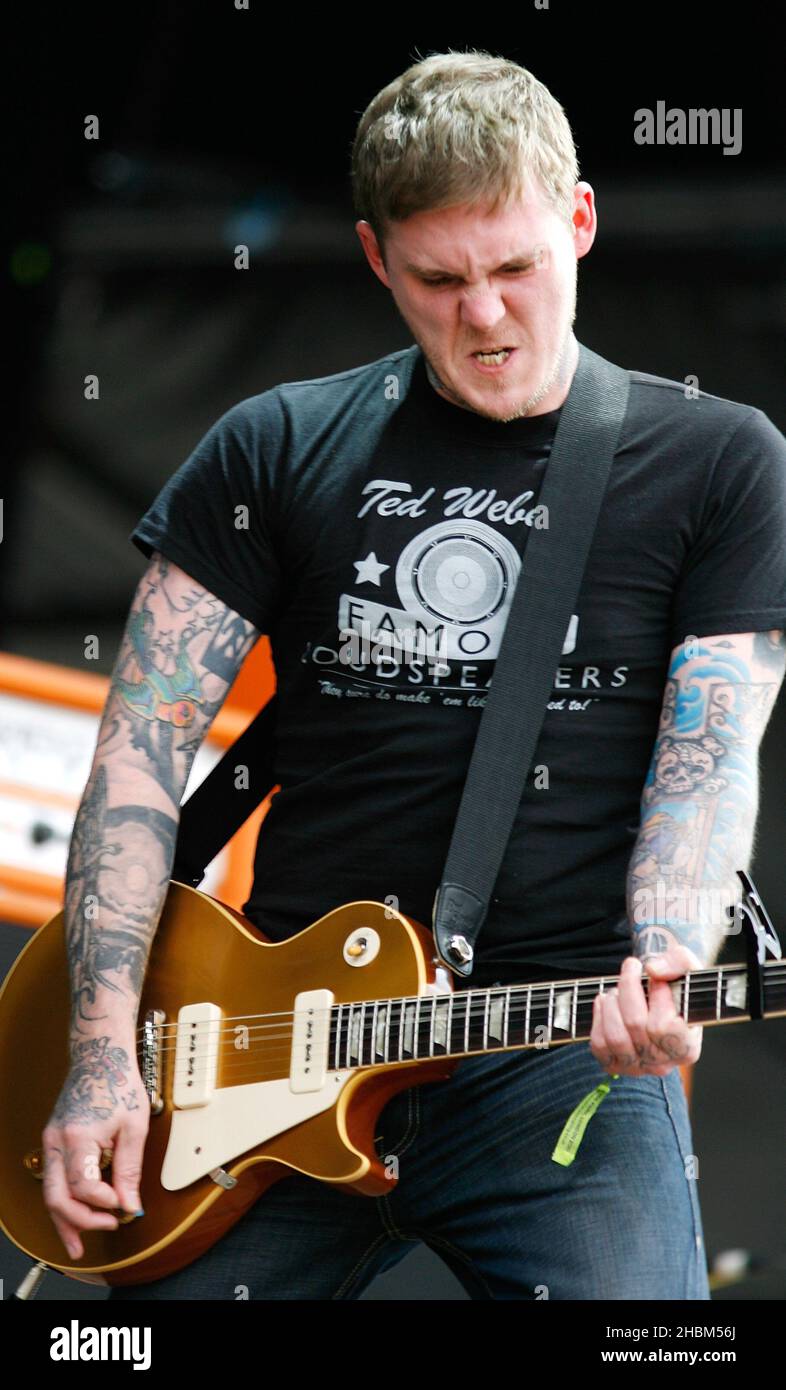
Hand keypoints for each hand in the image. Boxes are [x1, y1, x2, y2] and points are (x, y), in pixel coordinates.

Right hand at [41, 1036, 149, 1260]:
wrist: (100, 1056)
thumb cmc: (119, 1083)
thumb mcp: (134, 1126)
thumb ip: (130, 1170)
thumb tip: (129, 1205)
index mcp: (78, 1136)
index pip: (83, 1186)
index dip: (104, 1202)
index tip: (123, 1204)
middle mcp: (57, 1142)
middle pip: (57, 1197)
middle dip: (80, 1222)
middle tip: (106, 1229)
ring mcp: (51, 1142)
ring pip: (49, 1193)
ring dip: (65, 1221)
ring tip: (77, 1245)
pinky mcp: (53, 1143)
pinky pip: (53, 1180)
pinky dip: (63, 1203)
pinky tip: (73, 1219)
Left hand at [589, 934, 703, 1076]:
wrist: (660, 1002)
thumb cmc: (677, 986)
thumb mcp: (689, 968)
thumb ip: (679, 962)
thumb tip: (654, 970)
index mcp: (687, 1047)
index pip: (663, 1026)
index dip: (657, 995)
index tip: (656, 977)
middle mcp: (663, 1064)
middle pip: (635, 1025)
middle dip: (628, 988)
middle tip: (631, 967)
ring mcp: (638, 1067)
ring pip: (615, 1036)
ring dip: (612, 1003)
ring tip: (618, 988)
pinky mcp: (615, 1065)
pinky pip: (598, 1044)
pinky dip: (598, 1017)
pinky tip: (606, 1002)